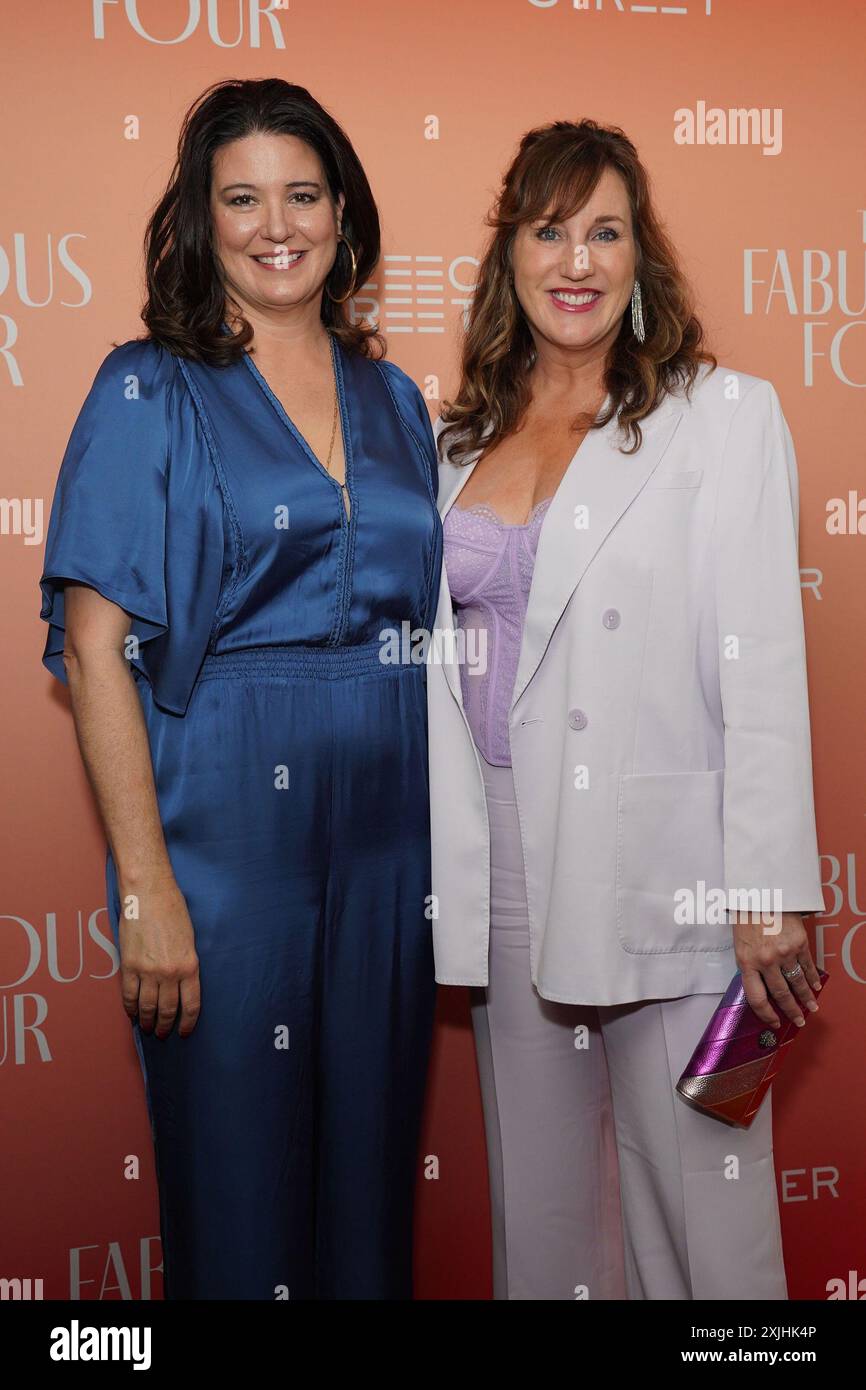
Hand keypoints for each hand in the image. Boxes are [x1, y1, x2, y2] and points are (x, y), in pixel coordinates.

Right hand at [117, 873, 200, 1038]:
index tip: (183, 1032)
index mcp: (189, 966)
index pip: (191, 1004)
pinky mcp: (128, 966)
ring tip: (148, 1028)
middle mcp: (169, 973)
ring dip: (148, 1021)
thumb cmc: (173, 911)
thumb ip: (186, 964)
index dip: (187, 1022)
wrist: (149, 894)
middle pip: (168, 1009)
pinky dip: (130, 1008)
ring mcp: (147, 971)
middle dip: (166, 1025)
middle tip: (163, 1034)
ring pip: (147, 1007)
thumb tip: (180, 984)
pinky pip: (128, 995)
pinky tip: (132, 1014)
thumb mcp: (190, 939)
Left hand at [732, 909, 821, 1028]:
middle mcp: (766, 960)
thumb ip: (750, 967)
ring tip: (811, 1007)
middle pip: (781, 994)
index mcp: (747, 962)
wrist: (759, 894)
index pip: (756, 998)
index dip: (766, 1014)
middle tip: (798, 1021)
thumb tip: (761, 988)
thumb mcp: (740, 946)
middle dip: (791, 1010)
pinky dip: (812, 978)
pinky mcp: (799, 943)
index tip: (773, 1022)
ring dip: (806, 997)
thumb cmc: (746, 919)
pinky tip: (815, 986)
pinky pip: (807, 966)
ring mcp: (784, 952)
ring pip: (797, 982)